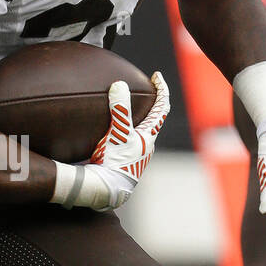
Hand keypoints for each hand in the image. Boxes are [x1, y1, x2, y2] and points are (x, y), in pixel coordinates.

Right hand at [51, 71, 169, 210]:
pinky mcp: (124, 161)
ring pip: (140, 131)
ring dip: (137, 117)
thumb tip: (119, 85)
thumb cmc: (113, 163)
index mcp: (148, 137)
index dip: (161, 90)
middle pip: (153, 120)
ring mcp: (135, 155)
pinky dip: (124, 129)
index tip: (156, 76)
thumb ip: (119, 110)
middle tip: (144, 89)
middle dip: (150, 103)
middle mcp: (146, 146)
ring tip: (126, 107)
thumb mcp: (117, 134)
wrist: (104, 190)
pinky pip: (127, 140)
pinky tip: (111, 130)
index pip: (161, 109)